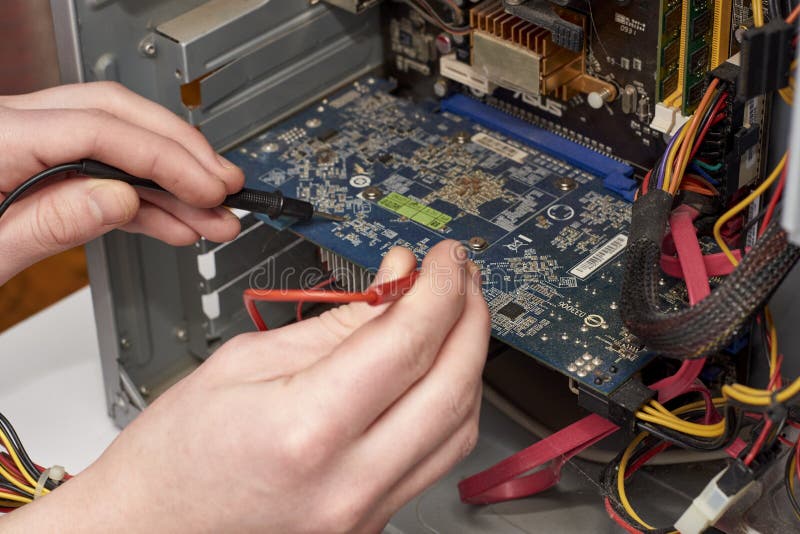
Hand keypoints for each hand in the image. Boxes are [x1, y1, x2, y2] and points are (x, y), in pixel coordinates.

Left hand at [0, 82, 243, 282]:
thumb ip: (48, 225)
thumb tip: (119, 199)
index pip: (98, 130)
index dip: (164, 158)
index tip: (207, 189)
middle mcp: (7, 128)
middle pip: (115, 116)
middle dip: (180, 153)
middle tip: (225, 188)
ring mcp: (21, 144)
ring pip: (116, 143)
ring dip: (169, 182)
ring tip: (211, 219)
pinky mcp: (32, 169)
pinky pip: (98, 172)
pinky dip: (140, 199)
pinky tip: (173, 223)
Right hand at [1, 240, 489, 532]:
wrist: (149, 529)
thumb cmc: (175, 456)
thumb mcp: (244, 363)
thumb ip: (337, 324)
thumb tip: (395, 286)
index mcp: (305, 430)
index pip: (406, 343)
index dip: (438, 288)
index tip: (443, 260)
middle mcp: (346, 482)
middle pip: (451, 385)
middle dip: (469, 317)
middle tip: (460, 276)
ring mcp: (365, 512)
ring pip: (458, 427)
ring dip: (467, 360)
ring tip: (454, 314)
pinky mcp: (372, 521)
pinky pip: (436, 456)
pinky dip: (447, 403)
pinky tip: (434, 368)